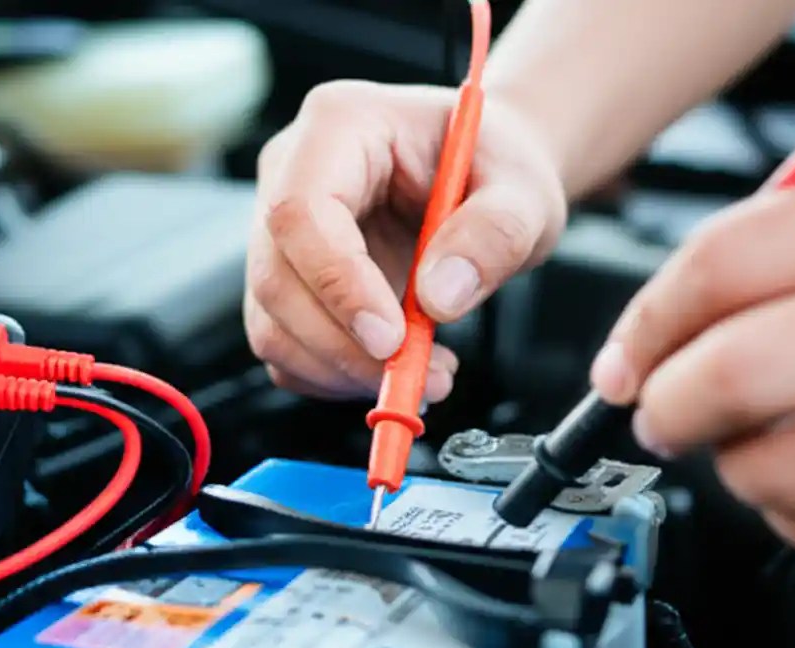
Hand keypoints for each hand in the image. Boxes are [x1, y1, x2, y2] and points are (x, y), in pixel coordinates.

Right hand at [245, 80, 566, 400]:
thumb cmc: (494, 166)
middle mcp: (291, 173)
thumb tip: (438, 297)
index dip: (338, 283)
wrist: (483, 176)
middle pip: (276, 276)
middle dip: (341, 345)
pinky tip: (390, 367)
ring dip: (340, 370)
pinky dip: (333, 375)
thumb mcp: (523, 192)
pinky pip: (285, 345)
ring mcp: (280, 232)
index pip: (301, 212)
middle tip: (415, 375)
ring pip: (271, 322)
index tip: (391, 338)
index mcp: (339, 125)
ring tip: (422, 374)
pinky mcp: (287, 280)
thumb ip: (493, 235)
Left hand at [590, 171, 794, 563]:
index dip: (650, 321)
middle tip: (661, 415)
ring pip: (783, 468)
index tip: (624, 362)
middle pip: (744, 367)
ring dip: (738, 473)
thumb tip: (643, 349)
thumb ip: (783, 267)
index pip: (730, 260)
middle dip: (671, 404)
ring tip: (756, 453)